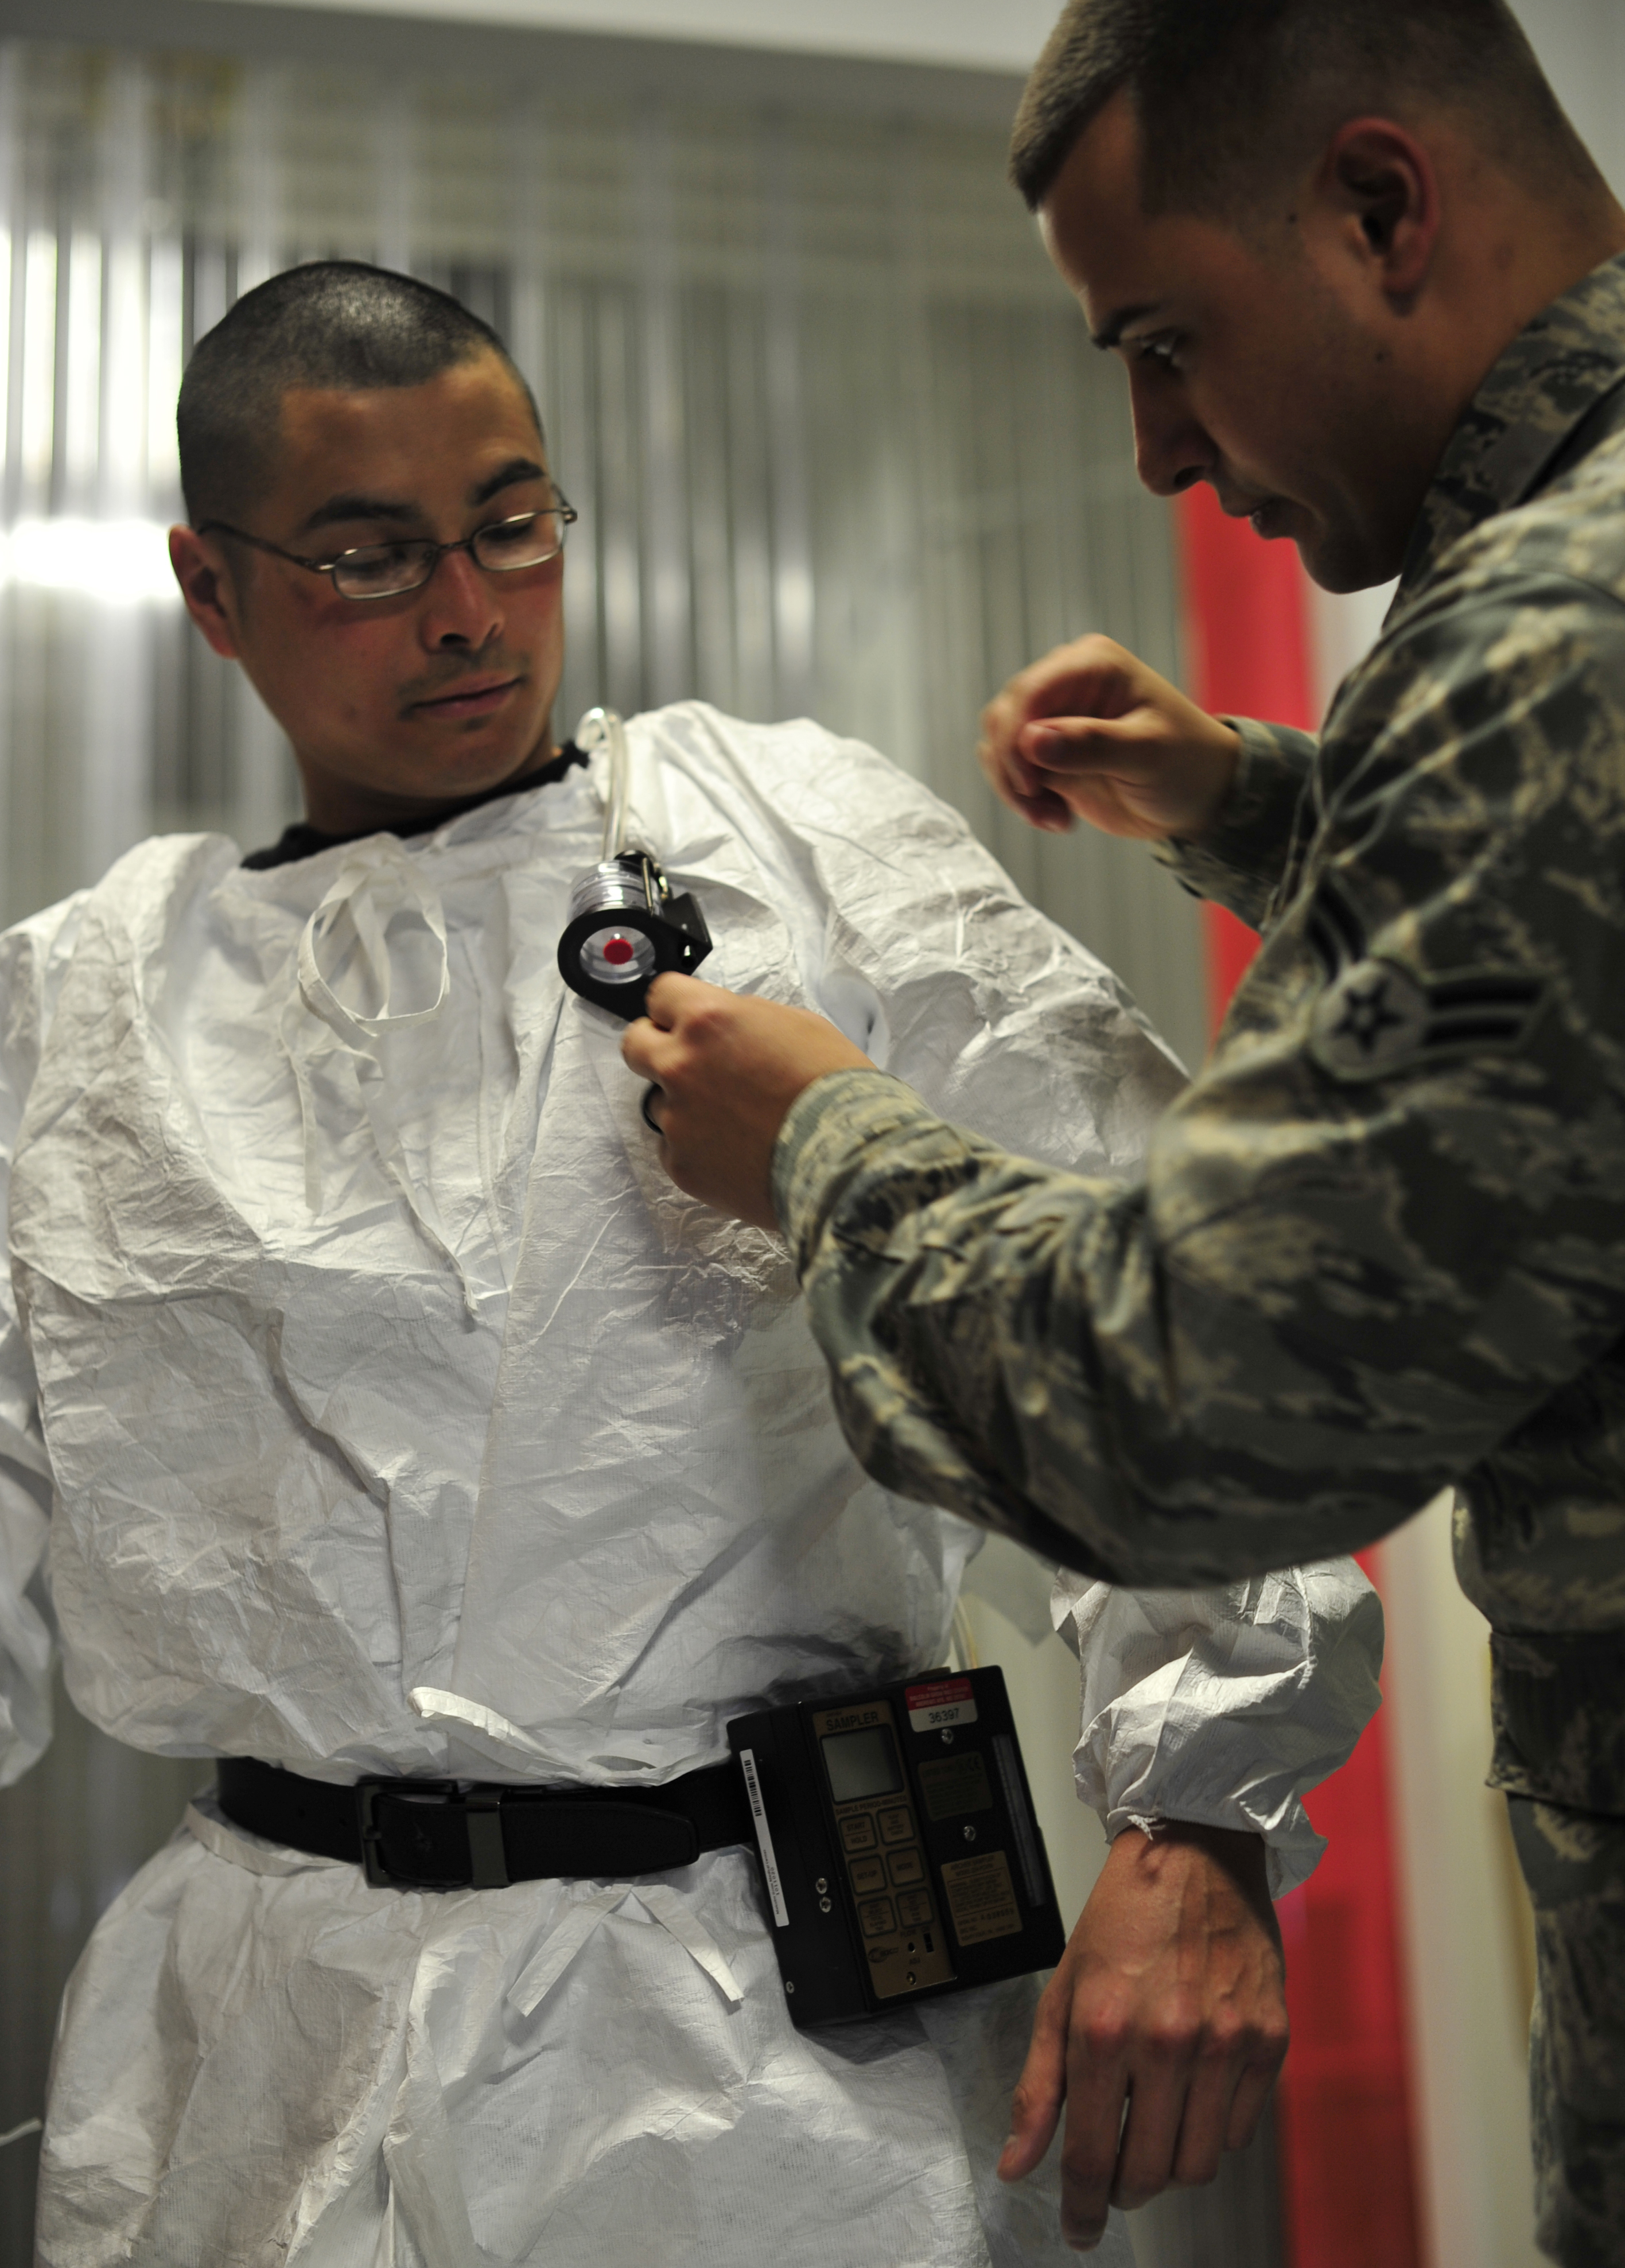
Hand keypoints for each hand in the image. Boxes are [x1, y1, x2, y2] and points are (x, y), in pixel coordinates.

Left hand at [621, 975, 872, 1228]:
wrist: (849, 1160)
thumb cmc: (836, 1090)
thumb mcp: (798, 1025)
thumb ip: (745, 1020)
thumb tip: (726, 1028)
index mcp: (707, 1020)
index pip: (660, 995)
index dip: (676, 1007)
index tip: (685, 1019)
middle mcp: (681, 1065)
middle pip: (635, 1045)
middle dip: (656, 1048)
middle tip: (691, 1064)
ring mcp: (676, 1119)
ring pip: (658, 1102)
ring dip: (684, 1105)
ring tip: (735, 1121)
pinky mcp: (681, 1166)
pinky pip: (675, 1149)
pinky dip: (699, 1149)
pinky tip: (739, 1152)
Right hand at [978, 634, 1241, 841]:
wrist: (1200, 795)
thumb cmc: (1188, 763)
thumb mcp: (1148, 754)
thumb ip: (1092, 745)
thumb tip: (1032, 741)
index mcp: (1092, 664)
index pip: (1030, 690)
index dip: (1016, 736)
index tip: (1029, 783)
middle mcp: (1067, 684)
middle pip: (1004, 716)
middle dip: (1012, 767)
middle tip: (1039, 806)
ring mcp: (1054, 719)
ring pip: (999, 744)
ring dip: (1014, 787)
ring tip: (1050, 817)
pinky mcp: (1049, 753)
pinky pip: (1010, 769)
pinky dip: (1021, 797)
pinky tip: (1056, 818)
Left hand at [999, 1823, 1286, 2251]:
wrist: (1195, 1851)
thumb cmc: (1123, 1918)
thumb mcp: (1062, 1991)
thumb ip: (1039, 2085)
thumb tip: (1016, 2164)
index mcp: (1106, 2029)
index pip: (1090, 2155)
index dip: (1080, 2208)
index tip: (1077, 2231)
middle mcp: (1170, 2042)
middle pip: (1149, 2173)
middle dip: (1123, 2189)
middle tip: (1113, 2175)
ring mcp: (1227, 2043)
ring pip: (1199, 2165)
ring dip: (1171, 2166)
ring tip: (1153, 2131)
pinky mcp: (1270, 2039)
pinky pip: (1241, 2130)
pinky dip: (1214, 2130)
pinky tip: (1194, 2094)